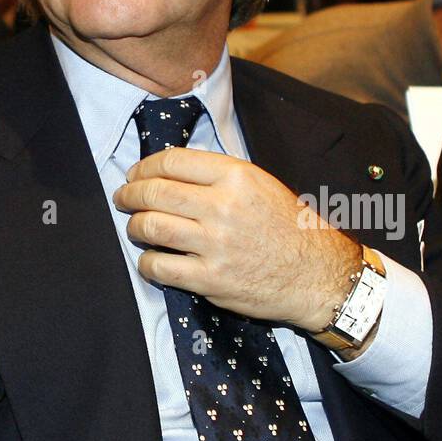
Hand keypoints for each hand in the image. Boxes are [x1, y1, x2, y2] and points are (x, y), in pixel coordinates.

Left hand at [113, 147, 363, 329]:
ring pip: (150, 227)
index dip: (145, 167)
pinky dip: (147, 262)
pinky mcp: (210, 279)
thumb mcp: (262, 185)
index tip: (136, 175)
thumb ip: (220, 176)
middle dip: (130, 194)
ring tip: (136, 227)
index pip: (172, 161)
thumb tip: (172, 172)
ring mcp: (215, 244)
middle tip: (124, 198)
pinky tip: (152, 259)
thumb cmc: (290, 229)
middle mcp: (223, 207)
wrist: (317, 274)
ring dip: (135, 226)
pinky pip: (159, 267)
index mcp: (236, 177)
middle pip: (155, 192)